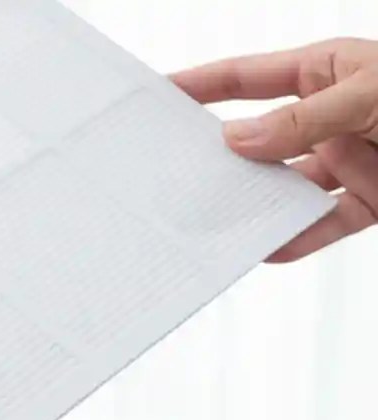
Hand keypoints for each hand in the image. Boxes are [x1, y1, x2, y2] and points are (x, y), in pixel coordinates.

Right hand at [172, 38, 377, 261]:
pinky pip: (325, 223)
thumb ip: (304, 119)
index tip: (159, 96)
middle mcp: (330, 116)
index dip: (202, 85)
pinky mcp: (370, 199)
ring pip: (288, 188)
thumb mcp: (369, 93)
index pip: (249, 79)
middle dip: (219, 156)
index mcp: (327, 73)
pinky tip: (268, 249)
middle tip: (176, 171)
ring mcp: (349, 160)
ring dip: (255, 204)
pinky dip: (298, 239)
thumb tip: (238, 138)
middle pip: (259, 140)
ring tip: (216, 219)